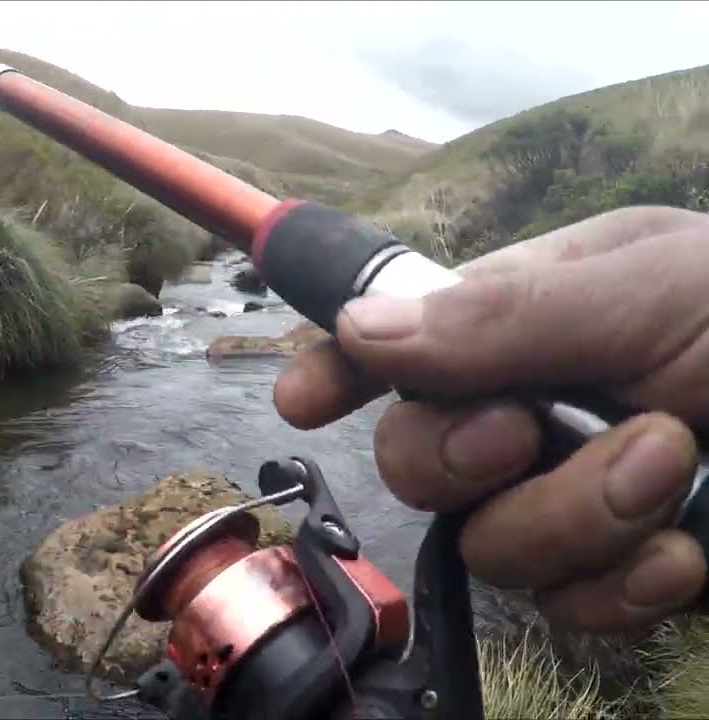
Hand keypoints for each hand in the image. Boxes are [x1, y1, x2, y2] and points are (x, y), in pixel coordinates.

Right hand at [272, 205, 708, 632]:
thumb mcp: (650, 289)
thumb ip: (500, 316)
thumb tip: (358, 332)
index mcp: (527, 319)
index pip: (400, 342)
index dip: (340, 370)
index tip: (303, 401)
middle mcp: (533, 410)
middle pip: (417, 462)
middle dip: (461, 454)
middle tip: (527, 428)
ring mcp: (574, 498)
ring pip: (490, 545)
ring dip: (574, 514)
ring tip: (670, 466)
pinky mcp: (624, 573)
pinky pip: (567, 607)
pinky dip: (623, 585)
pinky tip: (684, 552)